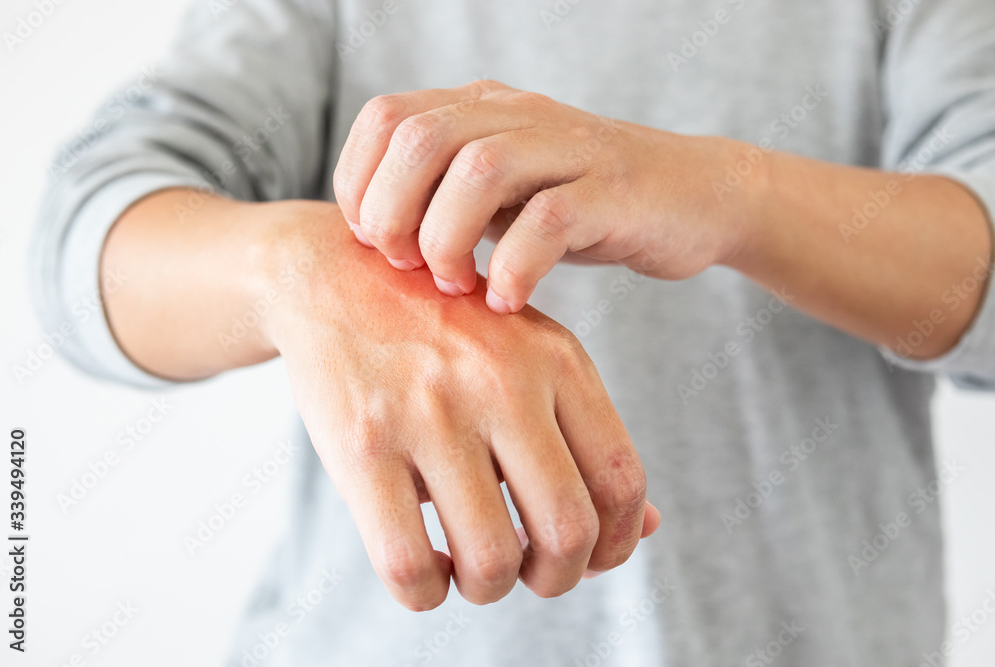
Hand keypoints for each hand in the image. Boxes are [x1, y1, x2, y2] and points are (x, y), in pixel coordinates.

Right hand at [259, 207, 660, 610]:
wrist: (334, 275)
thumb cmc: (444, 328)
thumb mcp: (530, 355)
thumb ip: (586, 436)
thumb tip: (644, 528)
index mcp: (555, 359)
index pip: (620, 479)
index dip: (616, 543)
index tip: (589, 559)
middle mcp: (501, 384)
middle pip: (567, 530)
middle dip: (558, 577)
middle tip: (532, 573)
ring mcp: (429, 413)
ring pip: (491, 561)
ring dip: (489, 589)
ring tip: (473, 569)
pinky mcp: (362, 444)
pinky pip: (407, 564)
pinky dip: (424, 592)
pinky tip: (425, 568)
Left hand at [334, 80, 757, 313]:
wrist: (697, 196)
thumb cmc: (587, 205)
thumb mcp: (505, 193)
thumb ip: (444, 199)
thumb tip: (371, 239)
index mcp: (482, 110)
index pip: (387, 118)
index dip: (360, 182)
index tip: (371, 242)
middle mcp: (519, 117)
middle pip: (420, 138)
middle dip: (392, 212)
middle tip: (407, 266)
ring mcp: (569, 150)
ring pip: (479, 169)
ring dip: (447, 238)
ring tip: (455, 284)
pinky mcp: (613, 192)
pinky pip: (550, 220)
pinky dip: (515, 267)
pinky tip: (509, 298)